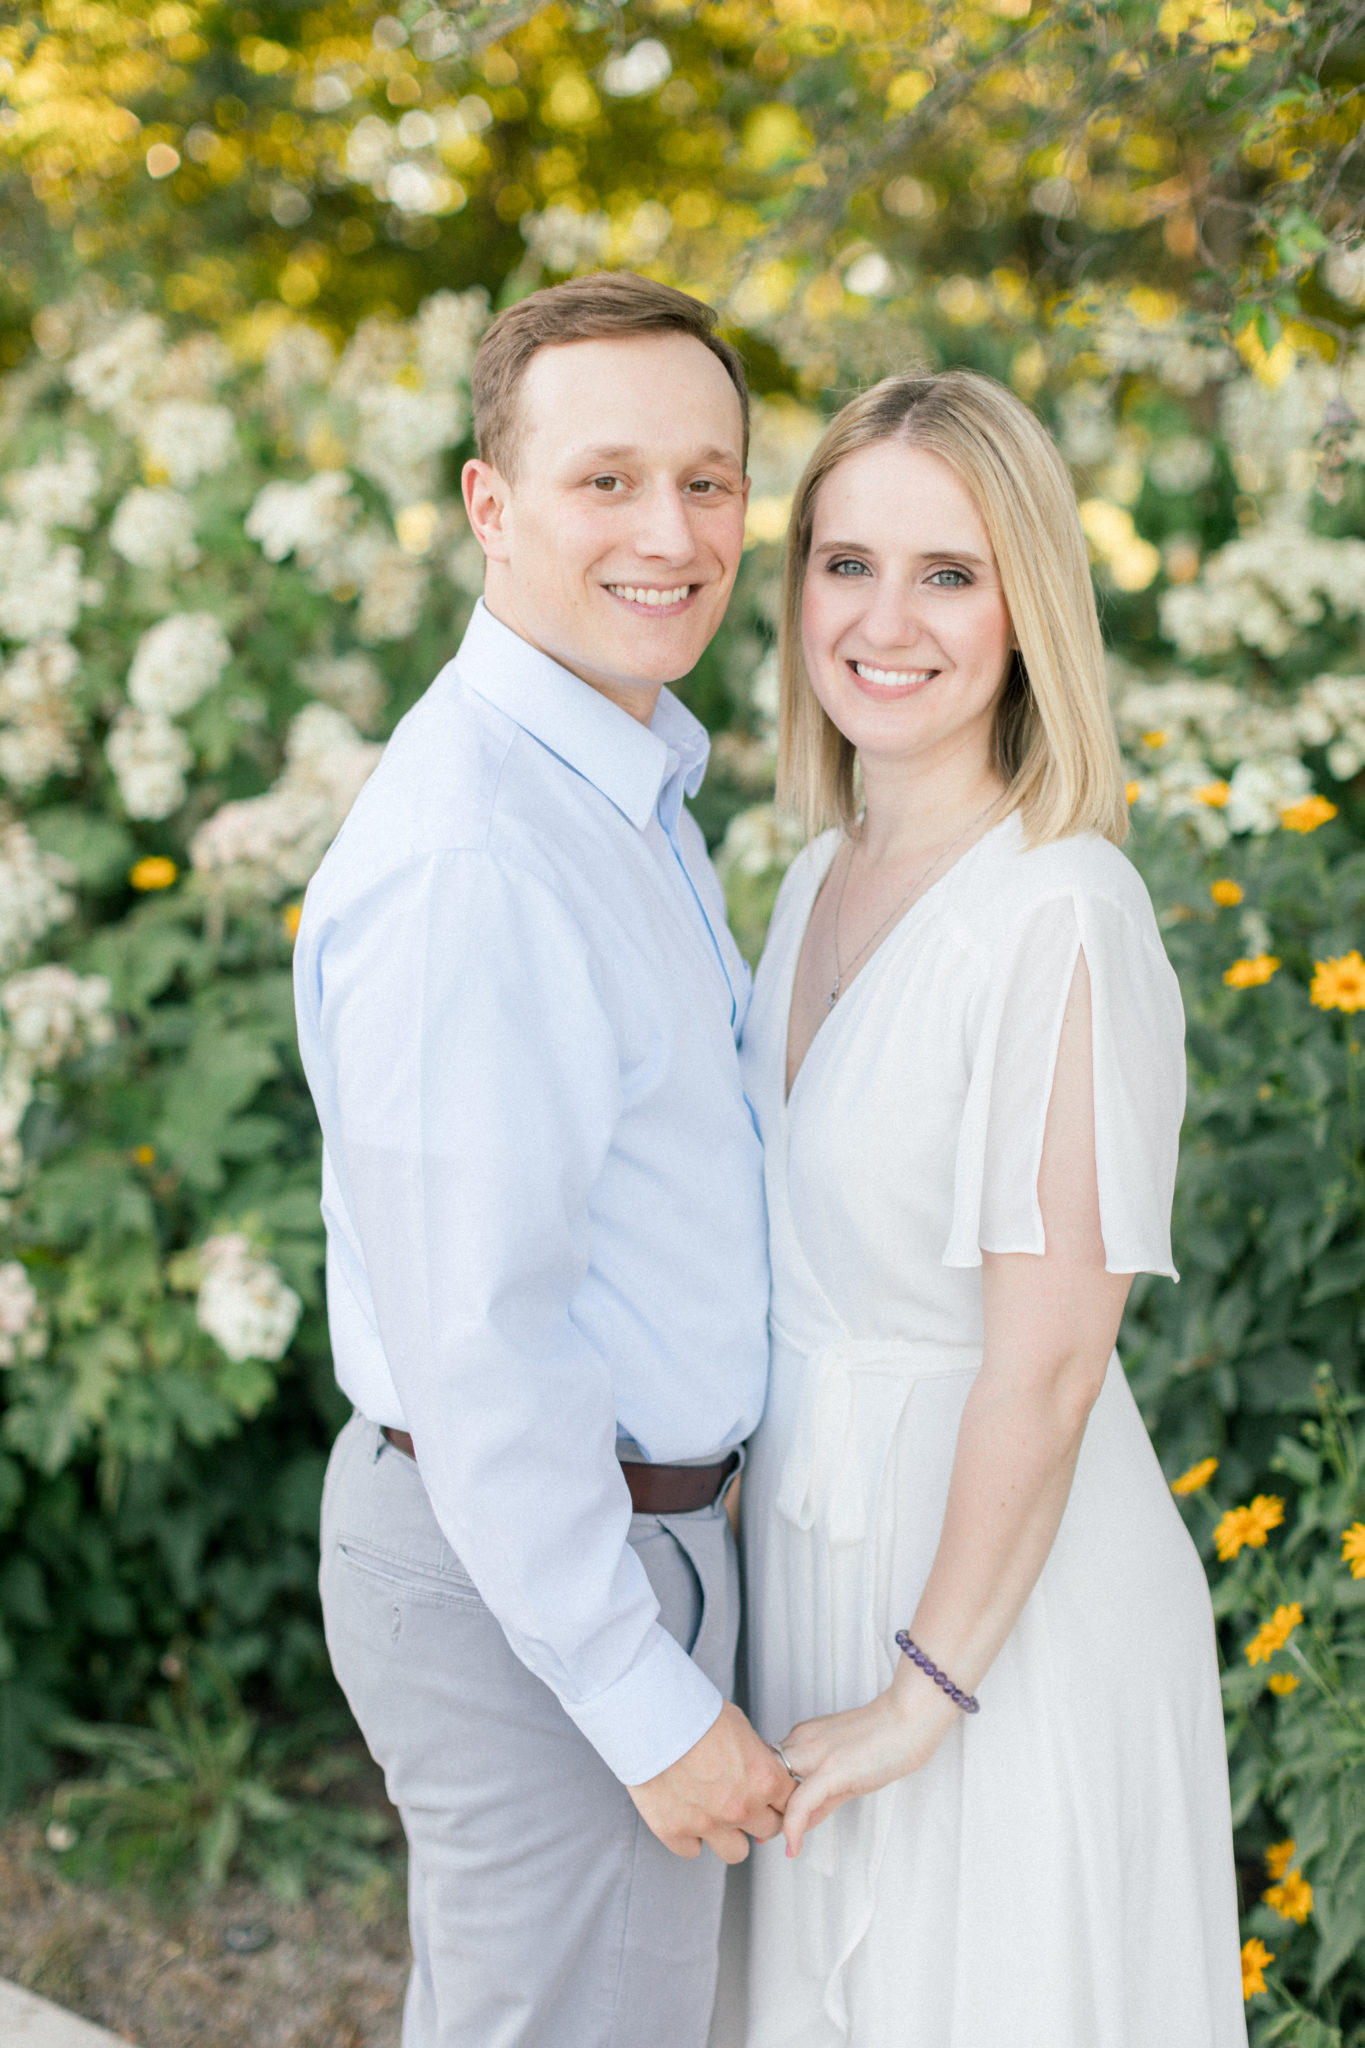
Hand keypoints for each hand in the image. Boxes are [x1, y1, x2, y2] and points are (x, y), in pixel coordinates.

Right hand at [628, 1700, 792, 1863]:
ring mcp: (708, 1824)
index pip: (791, 1805)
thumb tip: (760, 1770)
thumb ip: (756, 1758)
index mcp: (763, 1779)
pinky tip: (684, 1814)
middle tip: (742, 1801)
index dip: (780, 1798)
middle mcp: (741, 1808)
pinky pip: (692, 1850)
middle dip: (759, 1817)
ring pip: (736, 1852)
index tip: (770, 1795)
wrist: (652, 1716)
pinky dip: (689, 1836)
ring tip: (715, 1815)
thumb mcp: (741, 1728)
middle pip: (768, 1831)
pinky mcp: (675, 1831)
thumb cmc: (695, 1713)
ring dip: (729, 1836)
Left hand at [777, 1672, 958, 1858]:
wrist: (909, 1718)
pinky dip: (792, 1827)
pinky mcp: (830, 1769)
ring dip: (776, 1818)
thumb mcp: (844, 1767)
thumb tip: (803, 1824)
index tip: (768, 1821)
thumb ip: (822, 1795)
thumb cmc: (885, 1740)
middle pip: (768, 1780)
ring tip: (781, 1842)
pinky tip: (794, 1847)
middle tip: (767, 1835)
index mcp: (803, 1735)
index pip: (771, 1770)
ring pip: (778, 1790)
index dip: (768, 1796)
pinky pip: (799, 1803)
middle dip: (768, 1808)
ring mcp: (814, 1753)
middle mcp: (801, 1740)